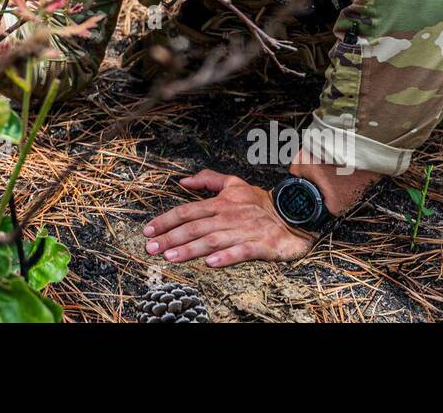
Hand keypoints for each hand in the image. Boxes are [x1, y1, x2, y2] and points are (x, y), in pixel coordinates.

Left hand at [143, 169, 314, 267]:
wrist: (295, 214)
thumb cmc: (261, 202)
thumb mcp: (235, 184)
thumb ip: (208, 180)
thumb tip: (183, 181)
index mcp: (221, 202)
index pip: (187, 211)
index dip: (166, 220)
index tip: (148, 230)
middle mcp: (229, 216)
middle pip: (195, 227)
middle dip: (170, 238)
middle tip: (151, 248)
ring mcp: (245, 231)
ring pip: (212, 240)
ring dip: (190, 249)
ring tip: (170, 257)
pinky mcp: (261, 245)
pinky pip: (241, 251)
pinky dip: (226, 257)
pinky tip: (210, 263)